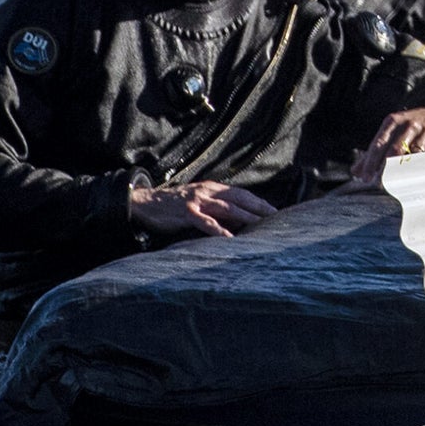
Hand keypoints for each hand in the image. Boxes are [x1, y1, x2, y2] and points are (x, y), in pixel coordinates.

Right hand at [128, 179, 277, 237]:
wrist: (147, 202)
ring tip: (262, 225)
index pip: (242, 194)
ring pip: (228, 208)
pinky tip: (230, 237)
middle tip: (277, 218)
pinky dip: (219, 229)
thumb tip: (239, 220)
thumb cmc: (176, 206)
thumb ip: (217, 208)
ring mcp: (198, 201)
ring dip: (246, 216)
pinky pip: (206, 222)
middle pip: (240, 199)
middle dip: (259, 208)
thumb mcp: (200, 202)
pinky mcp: (187, 213)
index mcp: (213, 188)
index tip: (274, 211)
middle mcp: (208, 191)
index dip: (258, 202)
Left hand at [349, 107, 424, 187]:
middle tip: (379, 183)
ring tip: (396, 183)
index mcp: (393, 121)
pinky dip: (420, 169)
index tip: (365, 178)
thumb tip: (356, 172)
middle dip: (386, 168)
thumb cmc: (407, 128)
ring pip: (413, 155)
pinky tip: (414, 178)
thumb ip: (373, 152)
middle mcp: (409, 125)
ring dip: (403, 171)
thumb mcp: (389, 132)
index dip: (371, 162)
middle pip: (395, 150)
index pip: (379, 144)